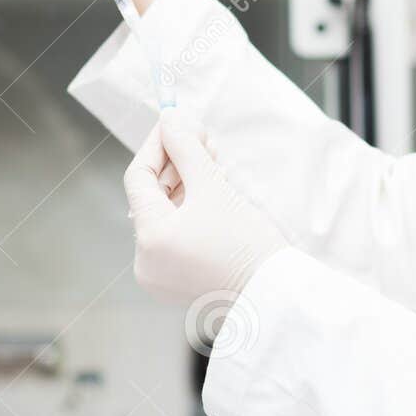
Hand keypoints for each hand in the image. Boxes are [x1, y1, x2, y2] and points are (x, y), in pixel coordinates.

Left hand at [123, 111, 286, 302]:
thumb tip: (169, 121)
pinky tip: (211, 191)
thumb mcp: (215, 187)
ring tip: (212, 161)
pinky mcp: (176, 281)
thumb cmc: (248, 244)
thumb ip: (187, 149)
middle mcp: (146, 260)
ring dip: (184, 185)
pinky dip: (189, 212)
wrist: (276, 294)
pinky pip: (174, 236)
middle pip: (151, 197)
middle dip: (175, 164)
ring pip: (165, 215)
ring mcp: (159, 275)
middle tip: (201, 138)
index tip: (174, 122)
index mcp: (150, 238)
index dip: (156, 145)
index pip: (139, 178)